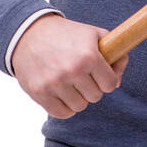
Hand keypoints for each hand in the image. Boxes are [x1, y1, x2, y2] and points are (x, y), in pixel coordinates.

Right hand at [11, 13, 127, 118]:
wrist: (28, 33)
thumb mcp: (94, 35)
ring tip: (69, 81)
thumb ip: (115, 55)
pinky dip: (64, 106)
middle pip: (95, 96)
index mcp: (88, 56)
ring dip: (77, 97)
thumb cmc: (66, 34)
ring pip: (79, 106)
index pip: (110, 84)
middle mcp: (72, 70)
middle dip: (91, 87)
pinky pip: (62, 113)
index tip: (98, 73)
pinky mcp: (40, 93)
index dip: (106, 79)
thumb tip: (118, 81)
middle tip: (81, 75)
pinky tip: (60, 91)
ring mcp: (55, 83)